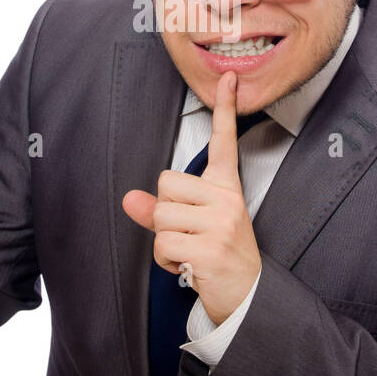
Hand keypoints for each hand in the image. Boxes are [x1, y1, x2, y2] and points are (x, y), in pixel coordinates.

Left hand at [122, 71, 260, 324]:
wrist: (247, 297)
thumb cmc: (220, 256)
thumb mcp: (195, 226)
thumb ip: (161, 208)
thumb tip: (129, 199)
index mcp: (226, 189)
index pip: (224, 143)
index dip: (226, 109)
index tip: (229, 78)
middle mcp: (226, 200)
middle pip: (166, 184)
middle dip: (165, 213)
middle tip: (189, 233)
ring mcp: (221, 224)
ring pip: (160, 215)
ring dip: (164, 240)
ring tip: (189, 250)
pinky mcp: (210, 249)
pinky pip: (163, 244)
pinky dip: (167, 260)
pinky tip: (189, 266)